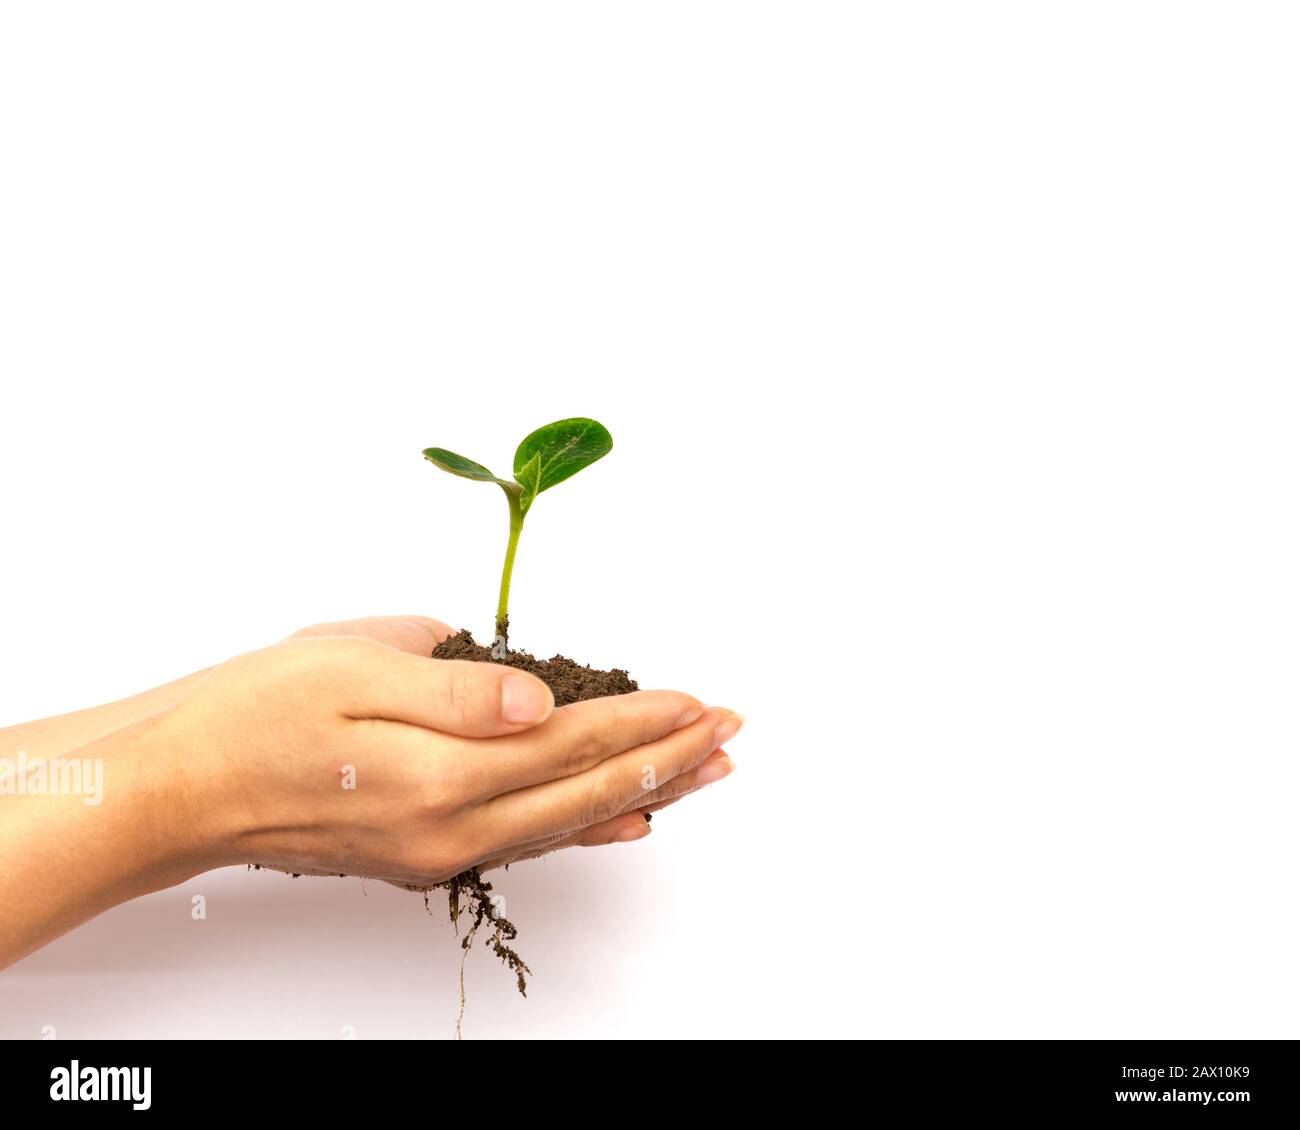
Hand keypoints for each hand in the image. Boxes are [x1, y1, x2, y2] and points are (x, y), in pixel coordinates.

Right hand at [148, 623, 740, 887]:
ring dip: (645, 793)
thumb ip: (454, 690)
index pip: (572, 740)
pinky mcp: (424, 851)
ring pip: (570, 819)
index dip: (642, 718)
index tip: (699, 697)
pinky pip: (529, 841)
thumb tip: (539, 700)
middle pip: (588, 787)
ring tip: (704, 774)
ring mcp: (439, 847)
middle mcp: (450, 824)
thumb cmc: (253, 715)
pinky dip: (588, 829)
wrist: (182, 786)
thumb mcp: (350, 670)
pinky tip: (625, 825)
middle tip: (732, 730)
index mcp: (440, 772)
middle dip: (668, 757)